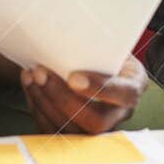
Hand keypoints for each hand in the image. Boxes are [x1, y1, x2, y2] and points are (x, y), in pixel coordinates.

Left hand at [22, 54, 145, 133]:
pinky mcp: (76, 135)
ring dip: (45, 103)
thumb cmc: (106, 51)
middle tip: (40, 73)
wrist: (102, 63)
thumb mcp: (111, 44)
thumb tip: (70, 29)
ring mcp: (98, 130)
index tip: (73, 77)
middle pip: (95, 121)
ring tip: (31, 77)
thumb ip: (98, 45)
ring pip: (72, 131)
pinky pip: (55, 132)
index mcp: (132, 88)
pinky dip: (38, 109)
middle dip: (62, 99)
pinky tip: (30, 88)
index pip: (123, 94)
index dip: (99, 88)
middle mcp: (119, 115)